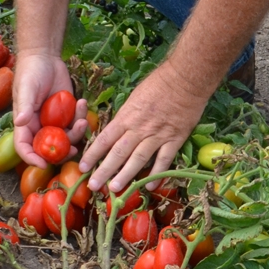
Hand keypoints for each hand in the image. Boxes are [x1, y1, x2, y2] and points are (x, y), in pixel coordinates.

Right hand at [12, 52, 87, 167]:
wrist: (45, 57)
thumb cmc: (30, 71)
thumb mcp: (26, 87)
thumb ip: (24, 105)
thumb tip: (19, 122)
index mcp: (25, 123)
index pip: (25, 147)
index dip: (32, 159)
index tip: (44, 164)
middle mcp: (39, 126)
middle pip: (49, 149)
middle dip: (62, 153)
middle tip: (74, 151)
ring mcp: (54, 121)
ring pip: (66, 138)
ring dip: (76, 134)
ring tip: (83, 121)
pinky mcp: (67, 113)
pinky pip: (76, 124)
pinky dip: (81, 118)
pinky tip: (82, 103)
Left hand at [79, 63, 208, 192]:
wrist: (185, 79)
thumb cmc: (158, 84)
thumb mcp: (135, 97)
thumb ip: (126, 116)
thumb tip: (117, 131)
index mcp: (127, 116)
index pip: (105, 138)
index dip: (93, 154)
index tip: (83, 166)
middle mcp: (139, 128)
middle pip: (118, 152)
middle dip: (104, 170)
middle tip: (93, 185)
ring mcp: (158, 135)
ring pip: (138, 159)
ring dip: (126, 175)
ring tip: (114, 189)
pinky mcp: (175, 139)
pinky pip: (164, 160)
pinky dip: (157, 174)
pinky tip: (149, 186)